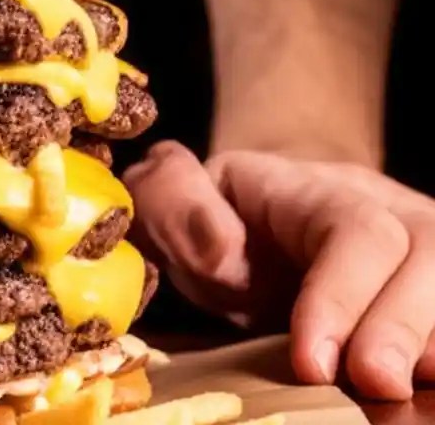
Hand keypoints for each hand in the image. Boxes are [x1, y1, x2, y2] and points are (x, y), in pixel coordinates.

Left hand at [124, 142, 434, 399]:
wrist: (272, 214)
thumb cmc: (221, 216)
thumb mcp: (175, 196)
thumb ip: (176, 203)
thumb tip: (218, 250)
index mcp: (321, 190)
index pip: (356, 230)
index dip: (342, 296)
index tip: (310, 360)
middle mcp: (393, 214)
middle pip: (428, 257)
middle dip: (401, 327)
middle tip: (373, 383)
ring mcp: (423, 257)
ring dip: (429, 345)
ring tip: (394, 394)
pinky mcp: (429, 299)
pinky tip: (416, 390)